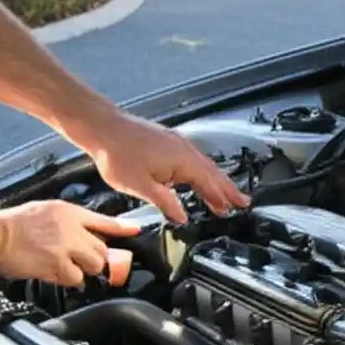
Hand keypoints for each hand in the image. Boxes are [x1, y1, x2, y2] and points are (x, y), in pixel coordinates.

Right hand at [0, 200, 140, 285]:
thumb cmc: (11, 225)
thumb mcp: (43, 211)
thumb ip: (66, 222)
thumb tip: (79, 235)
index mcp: (68, 212)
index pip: (103, 220)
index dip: (122, 228)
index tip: (135, 231)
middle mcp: (72, 227)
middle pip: (102, 249)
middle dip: (94, 259)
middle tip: (78, 262)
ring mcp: (67, 246)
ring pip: (94, 265)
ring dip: (82, 270)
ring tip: (63, 267)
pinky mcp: (59, 264)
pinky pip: (76, 279)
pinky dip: (67, 280)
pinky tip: (53, 273)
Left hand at [72, 112, 249, 223]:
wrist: (102, 127)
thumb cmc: (117, 154)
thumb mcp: (140, 186)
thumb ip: (165, 202)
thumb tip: (182, 217)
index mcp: (182, 161)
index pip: (209, 184)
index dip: (221, 198)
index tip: (233, 209)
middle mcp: (185, 150)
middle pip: (213, 173)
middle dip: (228, 189)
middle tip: (242, 202)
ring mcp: (177, 143)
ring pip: (204, 165)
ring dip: (217, 181)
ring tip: (226, 195)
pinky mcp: (169, 141)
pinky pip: (194, 158)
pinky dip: (203, 171)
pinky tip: (201, 176)